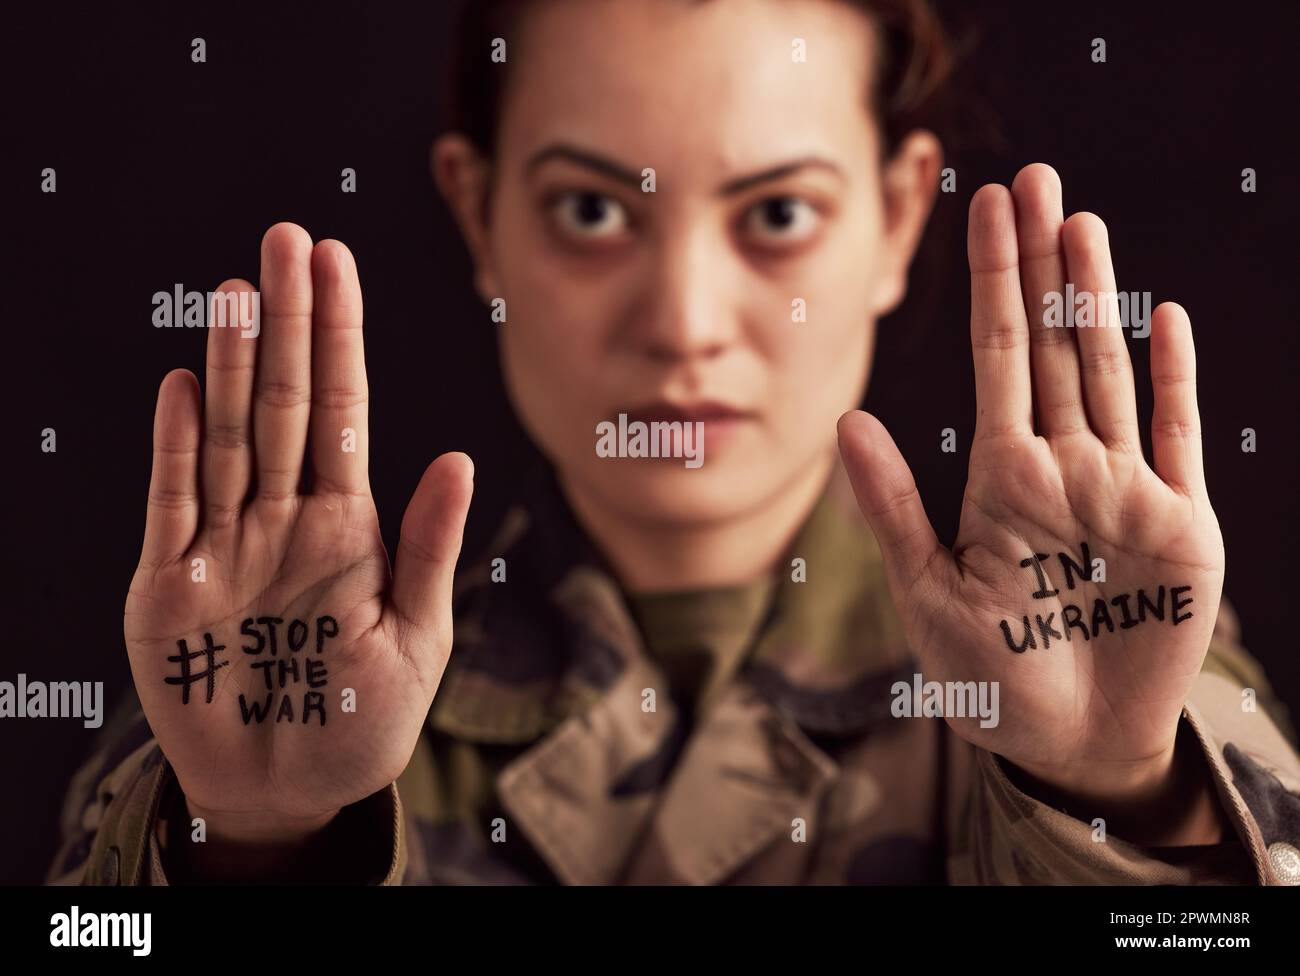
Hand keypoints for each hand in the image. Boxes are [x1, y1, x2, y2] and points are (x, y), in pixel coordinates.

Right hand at [125, 224, 472, 846]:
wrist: (288, 793)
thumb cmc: (361, 722)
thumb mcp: (415, 639)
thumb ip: (429, 548)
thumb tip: (458, 456)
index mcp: (349, 527)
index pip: (343, 411)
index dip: (339, 337)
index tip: (336, 264)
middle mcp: (284, 520)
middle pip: (285, 403)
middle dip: (288, 323)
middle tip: (286, 240)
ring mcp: (224, 546)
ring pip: (229, 436)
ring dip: (234, 364)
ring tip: (239, 291)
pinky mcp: (168, 584)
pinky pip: (171, 500)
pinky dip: (174, 444)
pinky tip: (186, 382)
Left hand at [838, 164, 1223, 808]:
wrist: (1068, 746)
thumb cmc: (993, 679)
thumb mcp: (928, 591)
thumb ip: (890, 508)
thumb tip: (846, 422)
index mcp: (1000, 478)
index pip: (995, 357)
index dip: (993, 280)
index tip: (986, 207)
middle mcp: (1062, 468)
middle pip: (1050, 344)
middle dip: (1042, 263)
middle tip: (1037, 177)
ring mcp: (1122, 490)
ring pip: (1107, 372)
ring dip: (1096, 299)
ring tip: (1083, 222)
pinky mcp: (1179, 528)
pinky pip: (1176, 439)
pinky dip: (1172, 382)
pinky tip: (1163, 319)